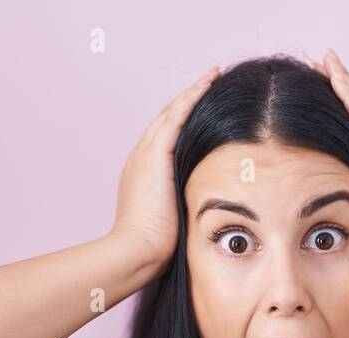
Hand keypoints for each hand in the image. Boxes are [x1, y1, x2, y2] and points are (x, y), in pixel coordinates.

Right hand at [110, 64, 219, 268]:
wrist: (136, 250)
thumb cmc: (154, 248)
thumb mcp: (171, 222)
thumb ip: (184, 209)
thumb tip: (206, 214)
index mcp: (143, 173)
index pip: (165, 138)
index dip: (182, 120)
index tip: (200, 109)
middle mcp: (140, 157)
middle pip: (167, 118)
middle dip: (187, 99)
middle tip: (208, 81)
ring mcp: (145, 154)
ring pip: (172, 112)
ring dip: (193, 91)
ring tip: (212, 75)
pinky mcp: (155, 154)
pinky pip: (176, 116)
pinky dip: (192, 97)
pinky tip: (208, 84)